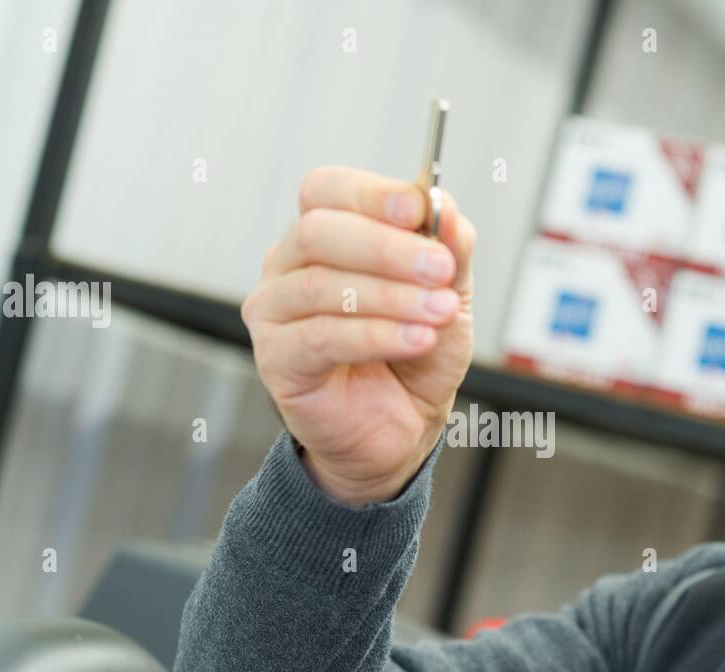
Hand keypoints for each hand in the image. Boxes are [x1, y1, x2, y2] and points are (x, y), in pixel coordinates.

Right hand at [241, 165, 475, 504]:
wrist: (402, 427)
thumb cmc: (415, 355)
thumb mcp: (449, 295)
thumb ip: (450, 251)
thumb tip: (446, 207)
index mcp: (325, 234)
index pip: (328, 190)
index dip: (371, 194)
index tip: (419, 208)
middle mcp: (289, 265)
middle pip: (319, 232)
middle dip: (387, 247)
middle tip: (439, 268)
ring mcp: (274, 311)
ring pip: (321, 285)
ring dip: (390, 296)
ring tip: (439, 312)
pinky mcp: (277, 358)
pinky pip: (322, 337)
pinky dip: (377, 335)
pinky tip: (417, 339)